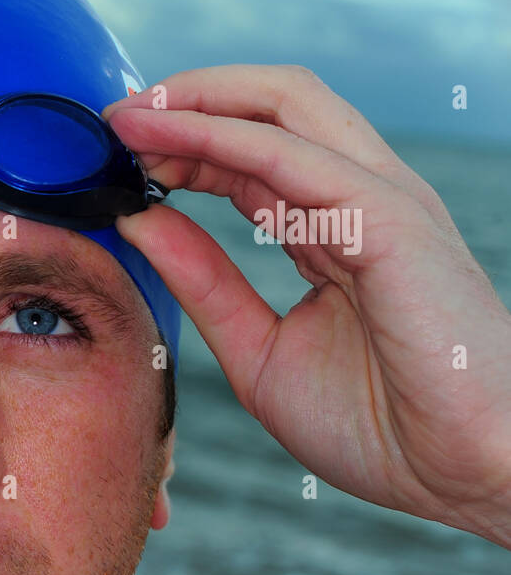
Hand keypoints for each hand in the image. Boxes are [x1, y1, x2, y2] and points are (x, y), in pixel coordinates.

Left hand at [104, 64, 510, 546]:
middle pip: (272, 104)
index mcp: (334, 227)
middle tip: (110, 117)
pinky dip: (224, 140)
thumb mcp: (258, 351)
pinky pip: (295, 158)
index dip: (181, 141)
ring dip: (196, 103)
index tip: (113, 151)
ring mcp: (383, 200)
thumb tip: (137, 221)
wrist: (462, 476)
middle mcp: (361, 198)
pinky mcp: (393, 219)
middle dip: (185, 99)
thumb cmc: (379, 426)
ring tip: (126, 115)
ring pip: (286, 108)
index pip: (252, 153)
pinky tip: (167, 143)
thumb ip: (203, 283)